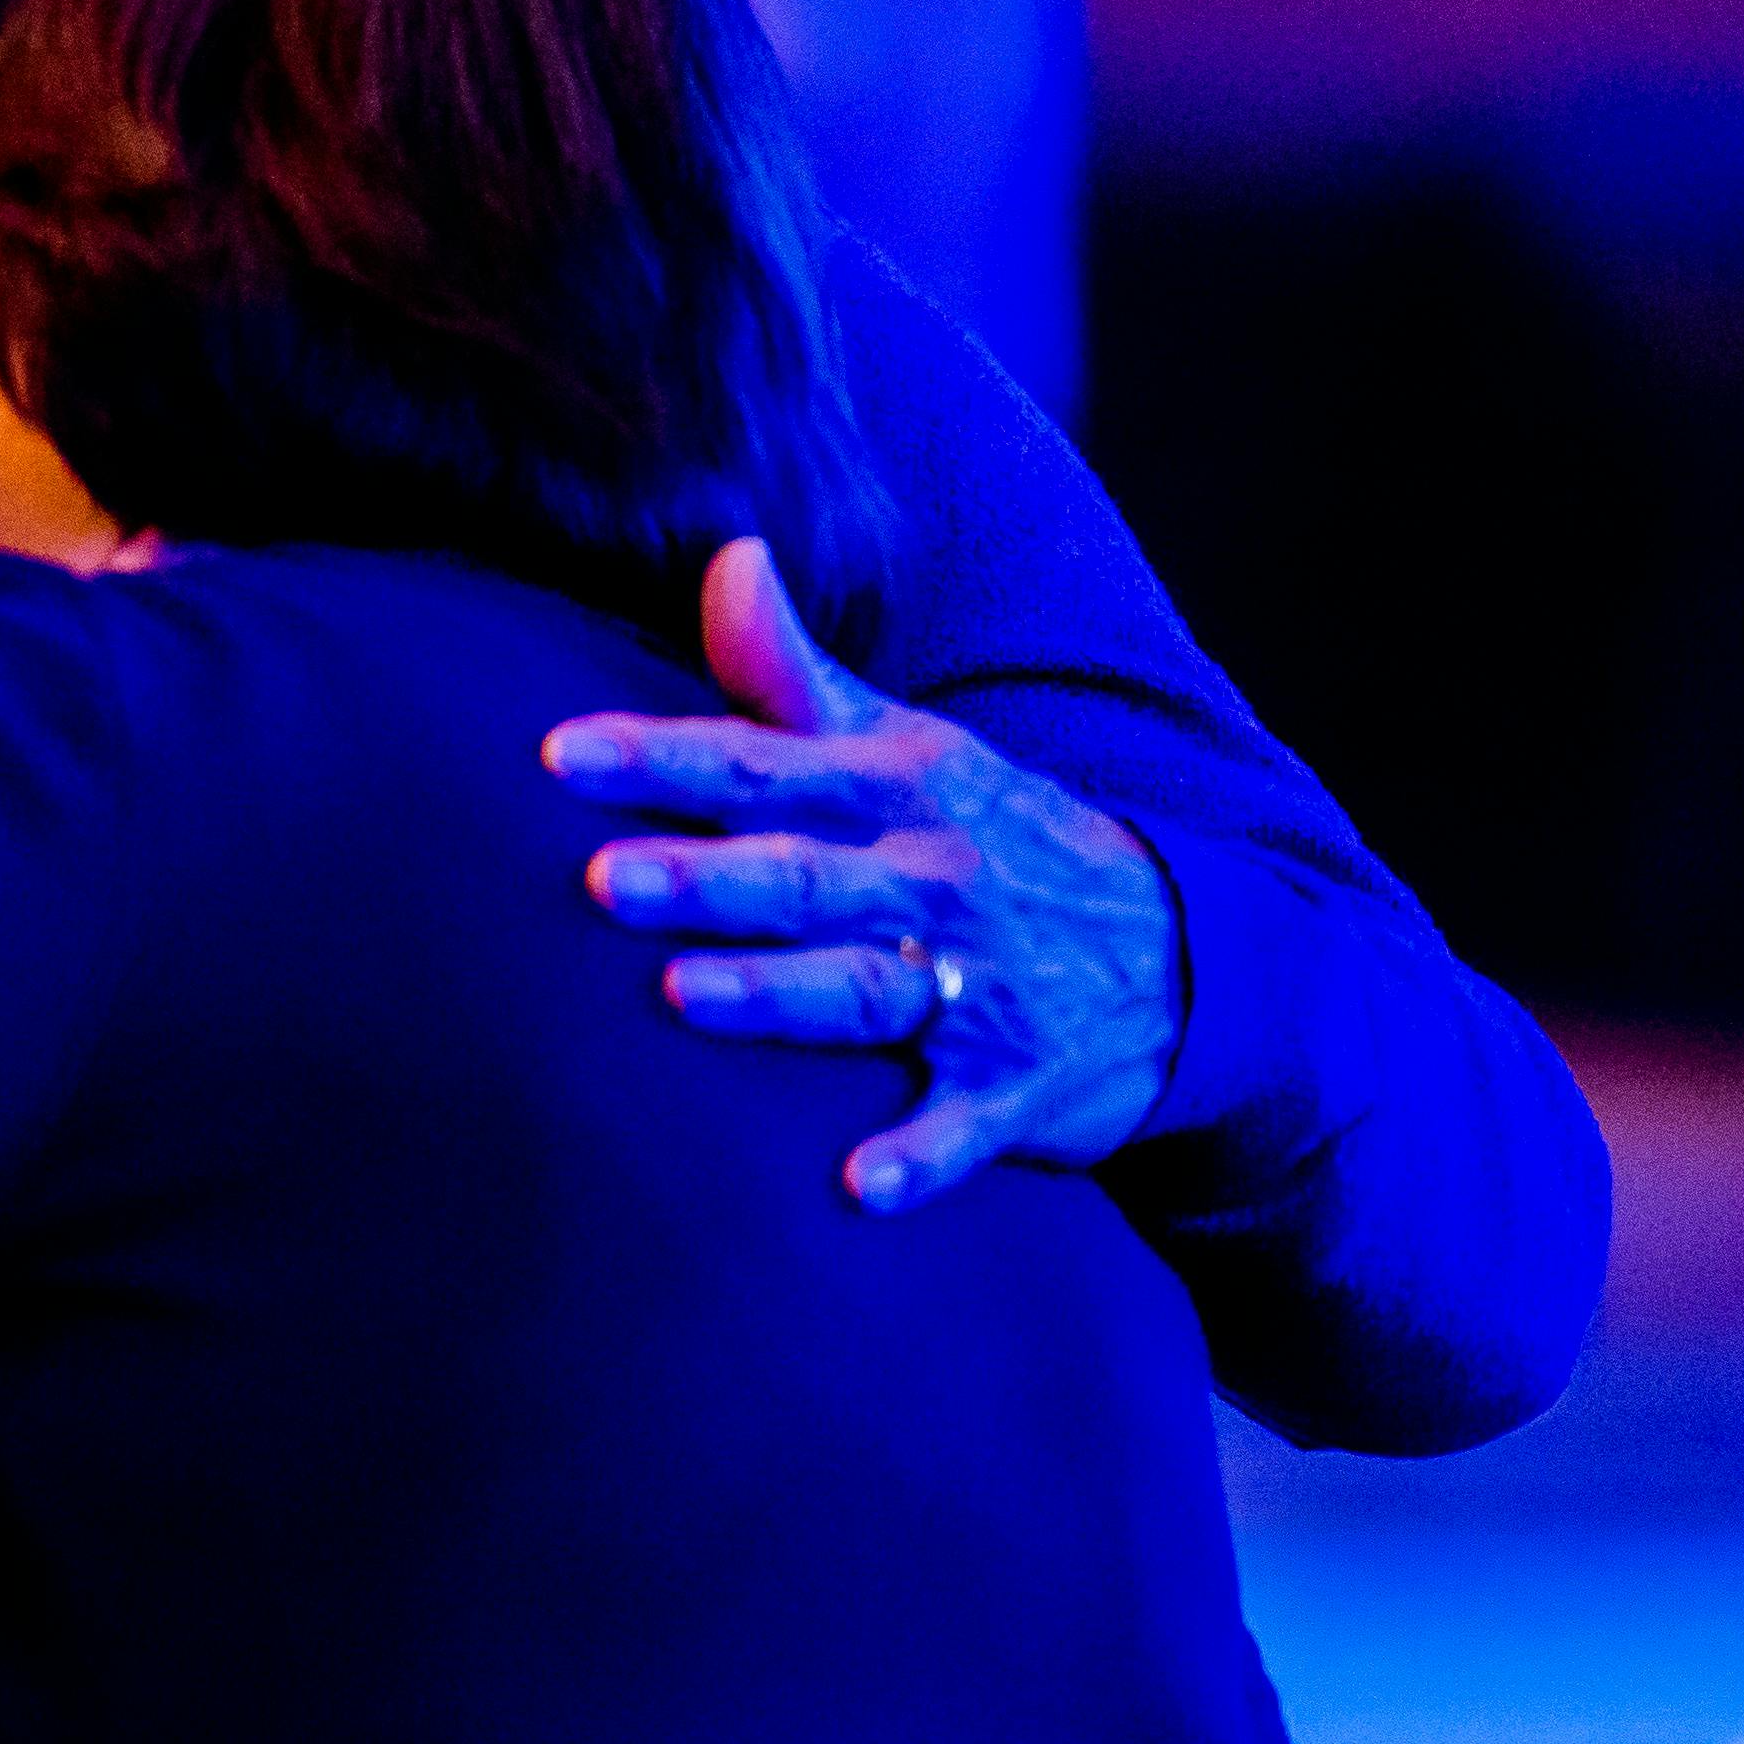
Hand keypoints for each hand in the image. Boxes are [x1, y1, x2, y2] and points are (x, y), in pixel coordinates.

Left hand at [544, 539, 1179, 1216]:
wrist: (1187, 952)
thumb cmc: (993, 837)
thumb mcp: (911, 744)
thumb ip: (794, 672)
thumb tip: (726, 558)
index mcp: (899, 791)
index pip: (761, 765)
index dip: (660, 758)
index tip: (556, 754)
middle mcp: (934, 880)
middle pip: (803, 877)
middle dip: (705, 879)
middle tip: (598, 881)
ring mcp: (981, 983)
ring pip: (864, 989)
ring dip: (778, 997)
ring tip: (683, 998)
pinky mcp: (1019, 1082)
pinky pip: (965, 1124)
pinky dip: (919, 1155)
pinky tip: (854, 1185)